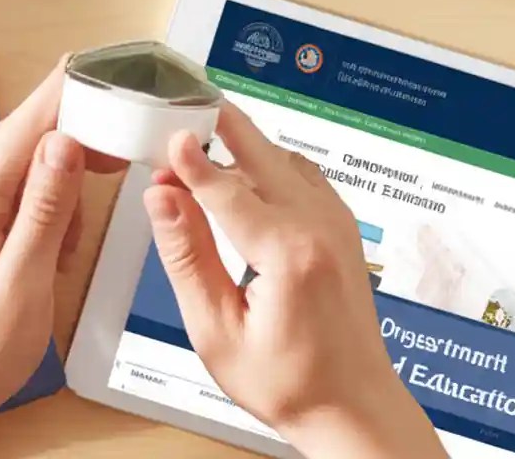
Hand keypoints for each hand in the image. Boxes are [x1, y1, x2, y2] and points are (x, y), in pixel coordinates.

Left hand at [0, 61, 122, 458]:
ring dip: (51, 192)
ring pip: (16, 162)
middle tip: (105, 185)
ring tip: (55, 254)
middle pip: (25, 136)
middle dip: (71, 157)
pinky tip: (38, 251)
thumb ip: (45, 210)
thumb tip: (64, 142)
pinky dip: (31, 208)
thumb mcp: (23, 287)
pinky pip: (1, 187)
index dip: (75, 95)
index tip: (110, 70)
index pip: (27, 122)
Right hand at [144, 104, 445, 458]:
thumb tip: (162, 200)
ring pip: (284, 162)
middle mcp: (320, 229)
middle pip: (262, 155)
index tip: (166, 135)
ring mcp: (337, 226)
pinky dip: (269, 166)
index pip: (226, 189)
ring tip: (199, 144)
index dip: (191, 159)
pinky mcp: (341, 231)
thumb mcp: (216, 330)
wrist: (352, 408)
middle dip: (220, 128)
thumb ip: (188, 257)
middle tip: (184, 107)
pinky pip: (303, 178)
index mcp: (288, 254)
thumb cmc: (288, 383)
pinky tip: (242, 176)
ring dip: (243, 146)